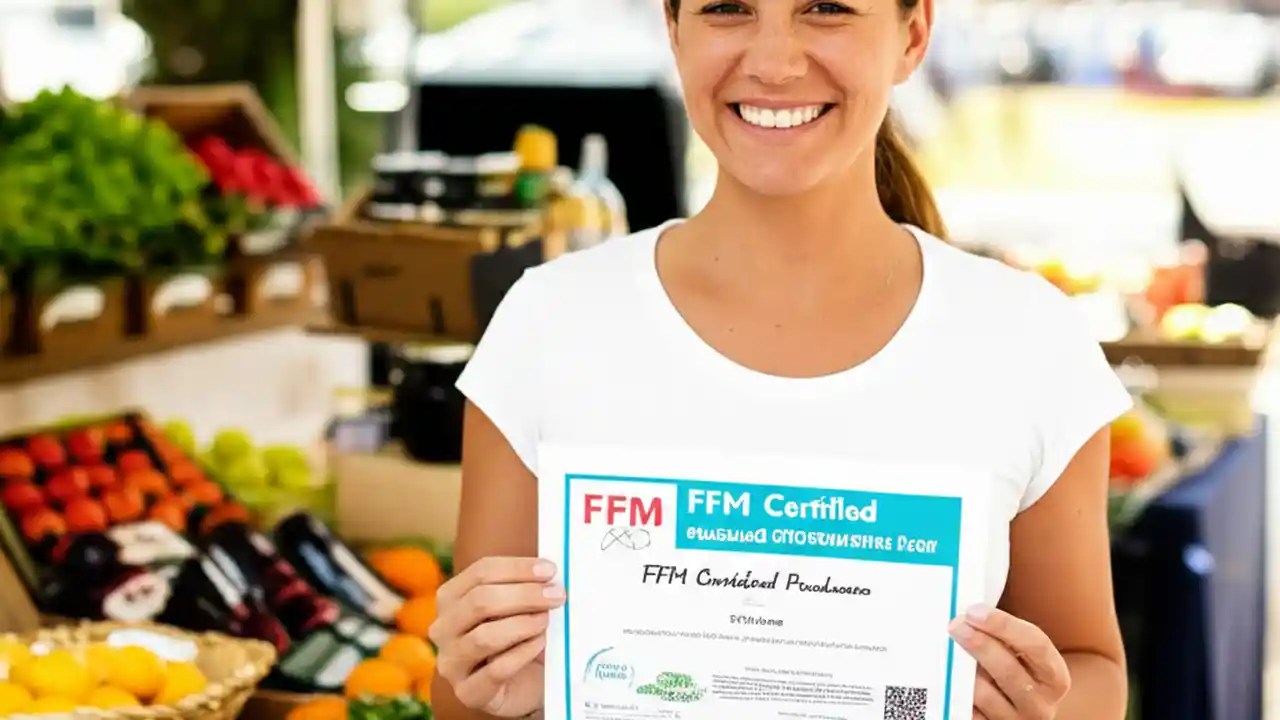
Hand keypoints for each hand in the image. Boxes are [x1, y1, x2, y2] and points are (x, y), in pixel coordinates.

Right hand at [429, 557, 566, 716]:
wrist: (522, 683)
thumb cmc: (518, 637)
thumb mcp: (518, 606)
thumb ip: (526, 586)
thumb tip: (549, 571)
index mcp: (450, 598)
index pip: (480, 572)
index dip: (517, 568)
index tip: (550, 570)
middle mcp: (443, 628)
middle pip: (480, 601)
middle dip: (524, 595)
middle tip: (556, 595)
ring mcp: (451, 662)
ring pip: (484, 636)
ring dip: (523, 624)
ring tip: (547, 620)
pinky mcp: (468, 692)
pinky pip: (497, 669)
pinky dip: (523, 652)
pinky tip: (540, 643)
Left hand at [949, 605, 1070, 719]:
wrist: (1014, 711)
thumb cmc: (1012, 671)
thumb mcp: (1019, 654)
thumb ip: (1003, 637)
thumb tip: (970, 614)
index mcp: (1054, 677)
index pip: (1037, 645)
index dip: (1005, 625)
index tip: (975, 611)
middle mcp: (1040, 704)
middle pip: (1009, 671)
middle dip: (979, 644)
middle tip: (956, 625)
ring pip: (985, 694)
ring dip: (963, 671)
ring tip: (949, 651)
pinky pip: (968, 711)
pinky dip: (955, 692)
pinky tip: (947, 675)